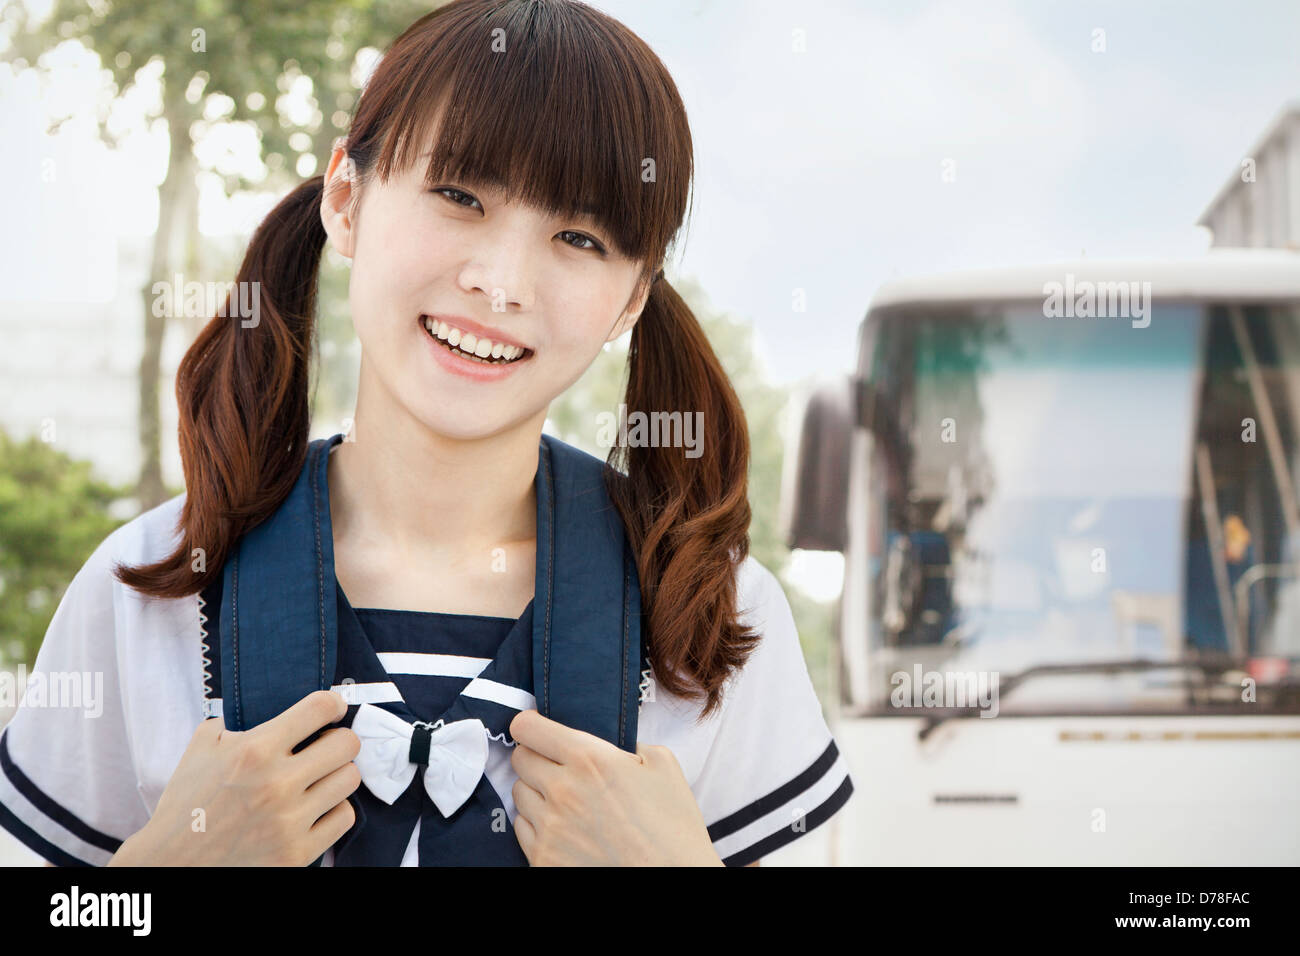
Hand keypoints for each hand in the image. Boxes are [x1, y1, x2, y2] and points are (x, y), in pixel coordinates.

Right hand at [108, 690, 360, 865]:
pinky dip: (333, 809)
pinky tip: (315, 807)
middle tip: (326, 746)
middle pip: (348, 744)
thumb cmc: (187, 802)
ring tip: (318, 779)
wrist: (170, 863)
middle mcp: (277, 784)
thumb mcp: (202, 747)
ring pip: (350, 779)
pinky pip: (344, 817)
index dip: (332, 704)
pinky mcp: (296, 853)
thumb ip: (237, 720)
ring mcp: (289, 821)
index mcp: (255, 751)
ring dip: (336, 775)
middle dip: (339, 740)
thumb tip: (272, 707)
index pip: (320, 707)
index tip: (331, 709)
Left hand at [508, 708, 722, 865]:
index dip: (531, 725)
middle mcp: (562, 791)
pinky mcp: (543, 860)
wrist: (675, 878)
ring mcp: (550, 829)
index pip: (527, 728)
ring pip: (519, 793)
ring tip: (568, 803)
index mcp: (589, 760)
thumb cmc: (673, 826)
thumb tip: (607, 744)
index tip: (537, 730)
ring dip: (537, 792)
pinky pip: (523, 828)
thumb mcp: (662, 764)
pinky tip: (565, 829)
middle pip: (520, 759)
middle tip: (559, 768)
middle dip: (536, 758)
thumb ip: (627, 743)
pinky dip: (538, 825)